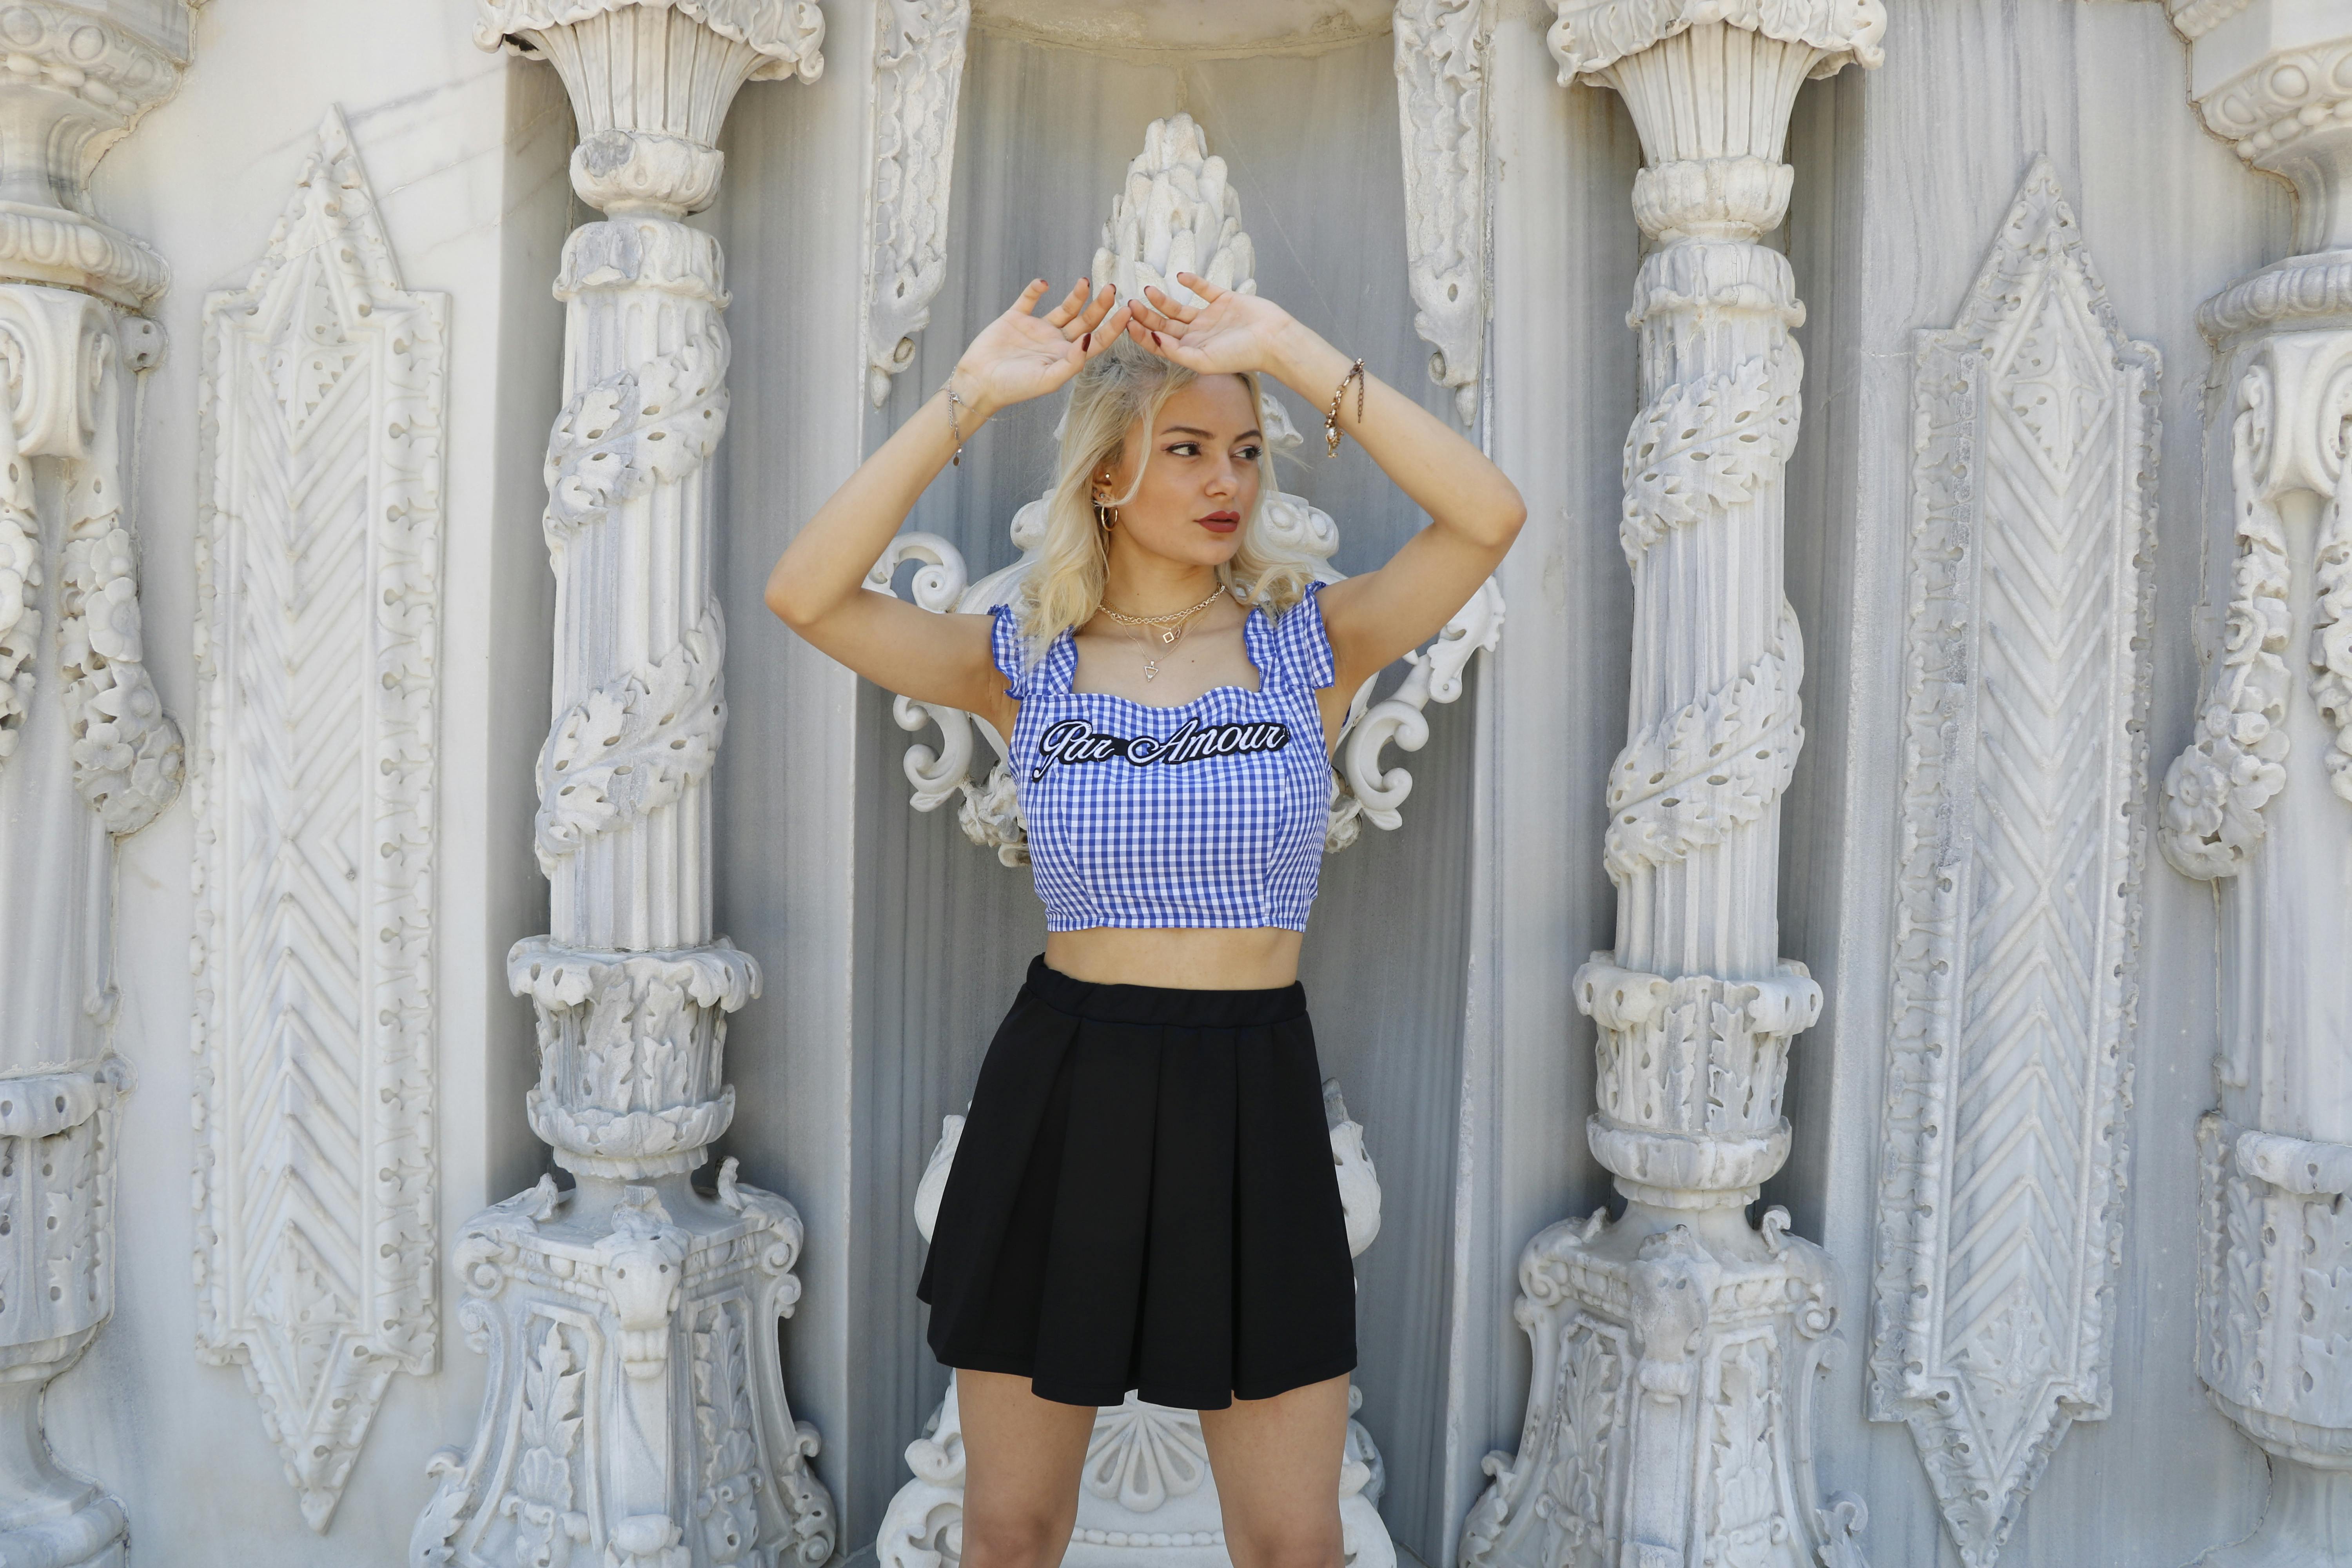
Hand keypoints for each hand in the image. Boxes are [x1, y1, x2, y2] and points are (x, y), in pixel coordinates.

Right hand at [953, 279, 1127, 416]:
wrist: (978, 383)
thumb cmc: (1014, 387)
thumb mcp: (1048, 380)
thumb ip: (1072, 363)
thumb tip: (1089, 340)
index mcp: (1067, 357)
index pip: (1097, 340)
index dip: (1113, 327)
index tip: (1127, 311)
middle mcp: (1056, 342)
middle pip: (1085, 320)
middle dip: (1100, 305)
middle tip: (1112, 288)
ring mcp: (1037, 329)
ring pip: (1064, 308)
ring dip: (1076, 295)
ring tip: (1085, 281)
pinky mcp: (1016, 318)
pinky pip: (1029, 299)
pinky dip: (1036, 289)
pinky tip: (1043, 283)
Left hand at [1125, 273, 1303, 378]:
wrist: (1273, 339)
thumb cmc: (1241, 355)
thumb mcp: (1204, 360)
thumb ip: (1176, 352)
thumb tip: (1153, 339)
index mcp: (1192, 351)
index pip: (1160, 343)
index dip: (1143, 334)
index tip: (1128, 323)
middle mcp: (1198, 334)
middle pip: (1165, 324)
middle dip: (1147, 316)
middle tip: (1131, 303)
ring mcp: (1210, 316)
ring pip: (1179, 308)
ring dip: (1163, 300)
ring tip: (1148, 290)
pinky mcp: (1224, 300)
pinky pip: (1203, 289)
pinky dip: (1192, 282)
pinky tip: (1180, 277)